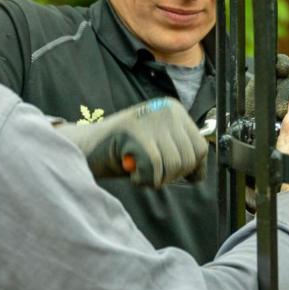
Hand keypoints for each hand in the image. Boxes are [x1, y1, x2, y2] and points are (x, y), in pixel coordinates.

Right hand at [56, 98, 207, 187]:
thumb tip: (198, 175)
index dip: (190, 168)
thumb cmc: (124, 150)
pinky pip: (155, 169)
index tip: (173, 173)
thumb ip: (179, 152)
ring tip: (140, 171)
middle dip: (171, 175)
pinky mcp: (135, 133)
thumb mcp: (159, 145)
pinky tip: (133, 173)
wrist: (87, 146)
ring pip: (173, 165)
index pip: (201, 147)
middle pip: (188, 158)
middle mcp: (165, 110)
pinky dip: (144, 180)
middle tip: (151, 173)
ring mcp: (150, 120)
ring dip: (157, 179)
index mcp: (173, 109)